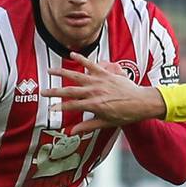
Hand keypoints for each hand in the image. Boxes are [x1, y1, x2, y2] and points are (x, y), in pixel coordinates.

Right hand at [41, 52, 167, 133]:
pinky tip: (71, 55)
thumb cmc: (125, 114)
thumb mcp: (106, 123)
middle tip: (43, 92)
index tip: (50, 109)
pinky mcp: (106, 73)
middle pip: (70, 91)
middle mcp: (95, 92)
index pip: (72, 106)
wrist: (141, 102)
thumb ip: (88, 126)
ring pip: (77, 75)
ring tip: (50, 70)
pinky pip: (92, 64)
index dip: (60, 108)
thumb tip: (72, 131)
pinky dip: (81, 59)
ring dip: (62, 72)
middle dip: (55, 91)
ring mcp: (100, 81)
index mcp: (94, 105)